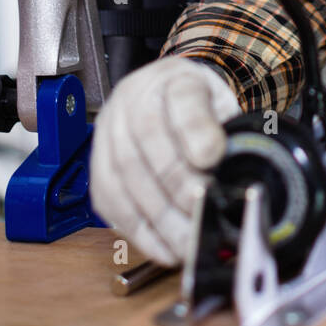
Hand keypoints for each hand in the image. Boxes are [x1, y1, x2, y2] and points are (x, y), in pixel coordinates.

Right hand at [90, 56, 239, 266]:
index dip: (195, 130)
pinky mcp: (97, 164)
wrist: (166, 96)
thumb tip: (228, 170)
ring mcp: (109, 131)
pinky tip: (162, 247)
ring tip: (186, 243)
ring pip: (124, 174)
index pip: (183, 98)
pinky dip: (136, 229)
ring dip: (157, 217)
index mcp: (173, 78)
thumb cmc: (199, 107)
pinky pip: (109, 200)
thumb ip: (227, 131)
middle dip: (177, 185)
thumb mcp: (222, 105)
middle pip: (148, 141)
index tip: (213, 157)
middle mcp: (132, 98)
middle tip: (202, 215)